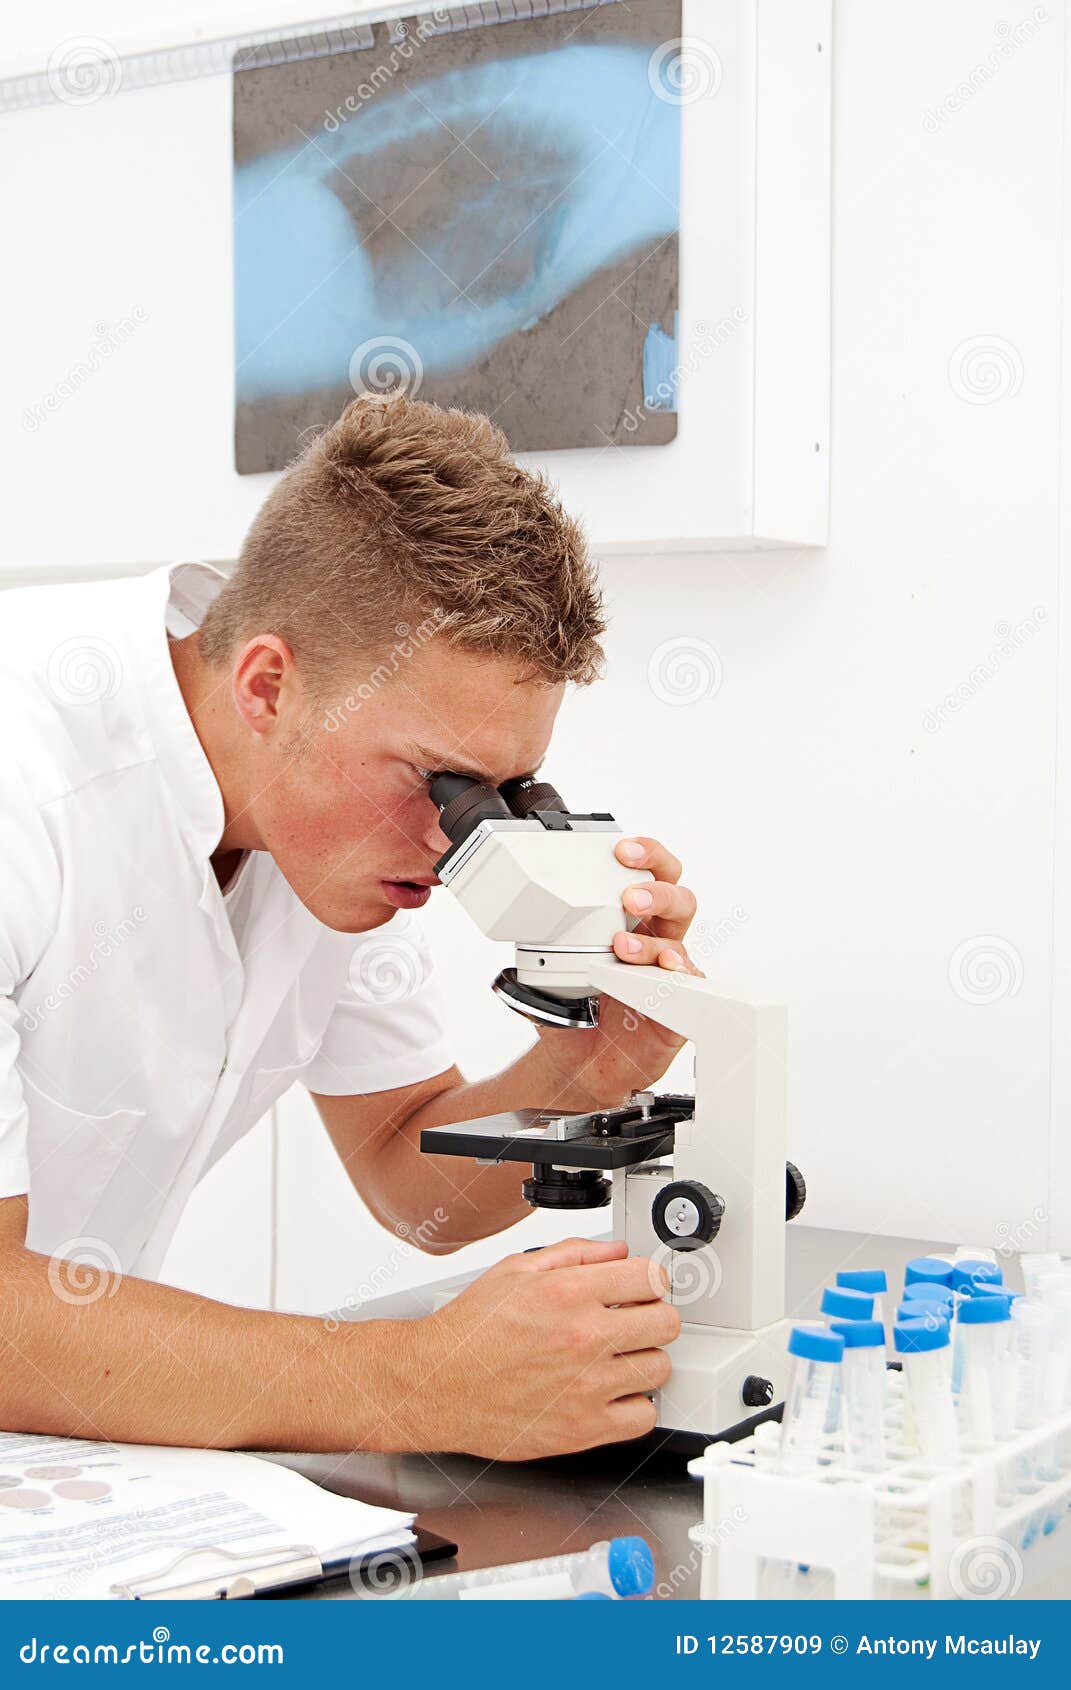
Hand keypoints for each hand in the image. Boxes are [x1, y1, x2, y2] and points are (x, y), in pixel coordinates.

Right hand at [399, 1238, 680, 1459]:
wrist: (437, 1386)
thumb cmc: (469, 1332)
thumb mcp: (515, 1270)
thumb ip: (573, 1253)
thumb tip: (615, 1251)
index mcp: (569, 1293)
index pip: (650, 1278)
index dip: (650, 1280)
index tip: (644, 1288)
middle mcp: (584, 1337)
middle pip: (666, 1323)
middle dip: (652, 1317)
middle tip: (635, 1322)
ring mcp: (588, 1386)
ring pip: (660, 1368)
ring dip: (644, 1361)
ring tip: (620, 1358)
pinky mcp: (584, 1429)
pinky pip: (644, 1417)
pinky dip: (635, 1406)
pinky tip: (614, 1393)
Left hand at [535, 835, 702, 1108]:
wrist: (578, 1066)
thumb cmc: (575, 1010)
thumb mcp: (548, 965)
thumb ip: (539, 938)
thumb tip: (515, 912)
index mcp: (631, 920)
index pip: (649, 874)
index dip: (645, 854)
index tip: (622, 848)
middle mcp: (655, 939)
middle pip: (677, 896)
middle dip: (656, 887)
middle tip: (629, 894)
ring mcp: (668, 972)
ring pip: (680, 939)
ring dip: (652, 937)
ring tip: (621, 945)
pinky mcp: (679, 1006)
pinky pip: (689, 985)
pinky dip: (676, 975)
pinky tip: (660, 972)